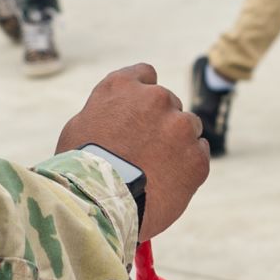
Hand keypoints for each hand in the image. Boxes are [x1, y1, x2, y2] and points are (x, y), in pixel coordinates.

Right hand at [55, 64, 209, 237]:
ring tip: (157, 169)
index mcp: (123, 86)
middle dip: (160, 122)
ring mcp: (180, 126)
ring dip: (178, 141)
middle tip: (145, 150)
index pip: (145, 74)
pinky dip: (188, 165)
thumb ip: (105, 111)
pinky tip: (168, 182)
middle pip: (168, 102)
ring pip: (188, 127)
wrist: (101, 205)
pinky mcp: (197, 156)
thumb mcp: (80, 127)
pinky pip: (199, 153)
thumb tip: (116, 117)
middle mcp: (156, 98)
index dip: (143, 95)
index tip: (141, 112)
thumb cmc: (80, 169)